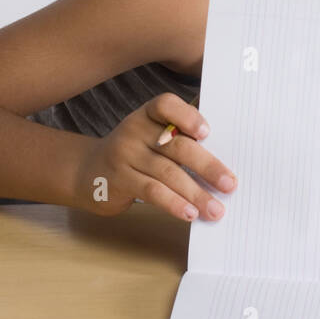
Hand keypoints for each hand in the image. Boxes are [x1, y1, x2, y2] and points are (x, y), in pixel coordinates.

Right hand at [73, 92, 235, 221]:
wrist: (89, 172)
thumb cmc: (137, 152)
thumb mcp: (153, 134)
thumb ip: (182, 135)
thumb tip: (228, 147)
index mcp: (149, 114)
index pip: (166, 105)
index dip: (187, 116)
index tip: (207, 132)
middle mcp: (135, 130)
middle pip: (177, 146)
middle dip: (207, 166)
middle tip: (229, 184)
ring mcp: (125, 155)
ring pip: (167, 173)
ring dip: (196, 193)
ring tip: (215, 209)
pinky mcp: (119, 180)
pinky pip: (152, 191)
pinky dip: (173, 203)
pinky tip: (190, 213)